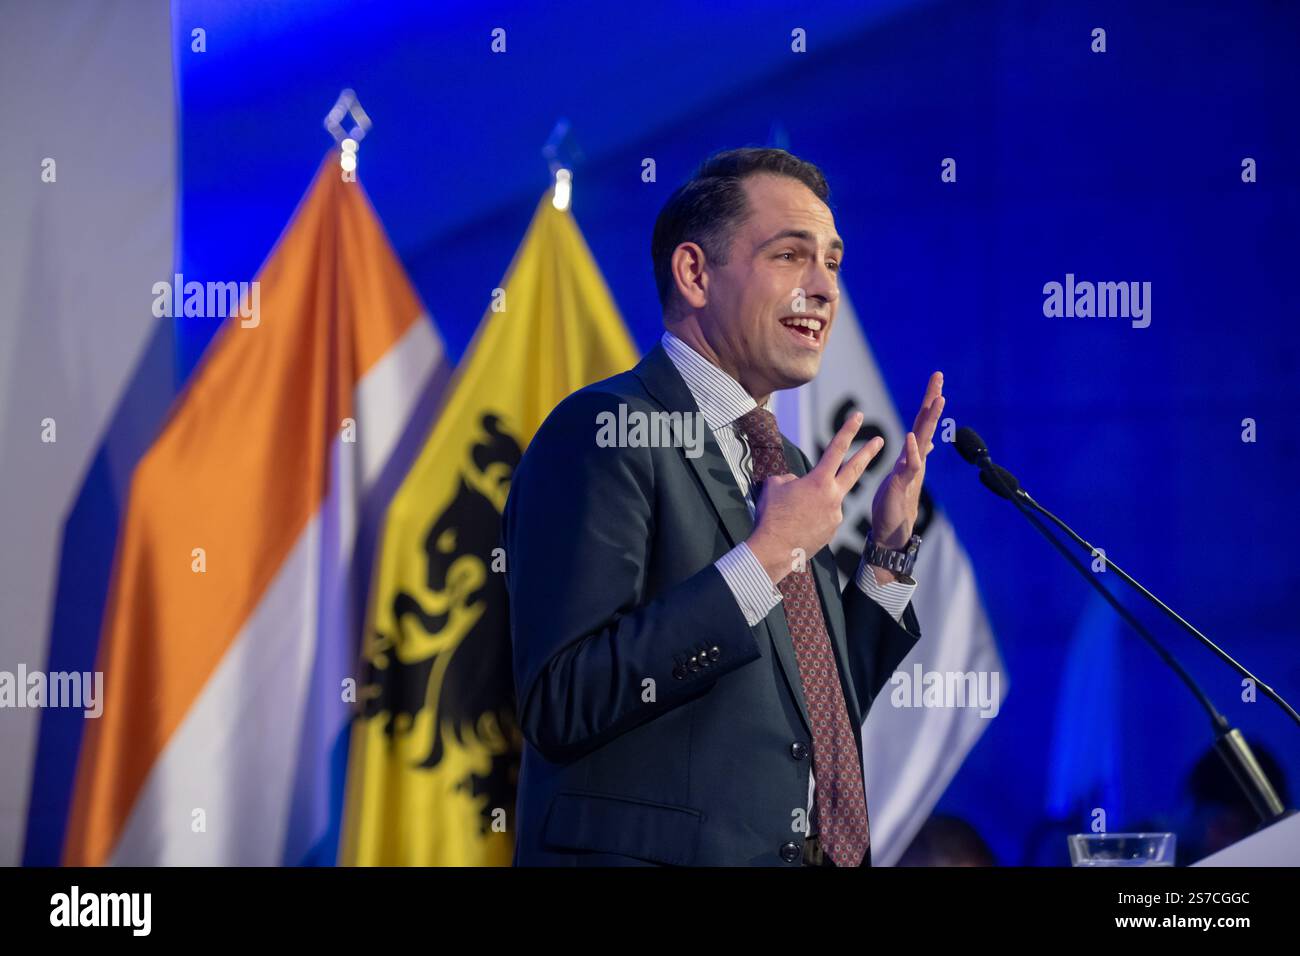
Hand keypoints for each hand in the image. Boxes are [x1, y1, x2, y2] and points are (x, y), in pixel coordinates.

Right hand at [747, 411, 884, 584]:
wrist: (775, 550)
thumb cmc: (772, 516)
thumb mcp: (775, 487)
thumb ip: (789, 479)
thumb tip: (795, 482)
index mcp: (819, 481)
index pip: (836, 449)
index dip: (848, 430)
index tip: (858, 417)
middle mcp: (833, 496)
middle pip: (855, 469)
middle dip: (868, 453)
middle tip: (880, 440)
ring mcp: (836, 515)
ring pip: (829, 499)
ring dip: (814, 501)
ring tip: (793, 514)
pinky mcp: (832, 531)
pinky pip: (824, 518)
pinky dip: (812, 518)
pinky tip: (797, 526)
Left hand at [868, 371, 944, 580]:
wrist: (893, 530)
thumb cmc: (895, 502)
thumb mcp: (904, 473)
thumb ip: (916, 456)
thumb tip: (927, 442)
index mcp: (912, 453)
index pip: (921, 422)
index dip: (929, 402)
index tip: (936, 380)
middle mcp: (915, 458)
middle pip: (925, 424)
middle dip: (932, 400)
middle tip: (939, 377)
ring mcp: (912, 469)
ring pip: (923, 440)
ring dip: (930, 420)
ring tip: (938, 399)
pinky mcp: (905, 483)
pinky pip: (911, 465)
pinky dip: (913, 451)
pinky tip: (912, 437)